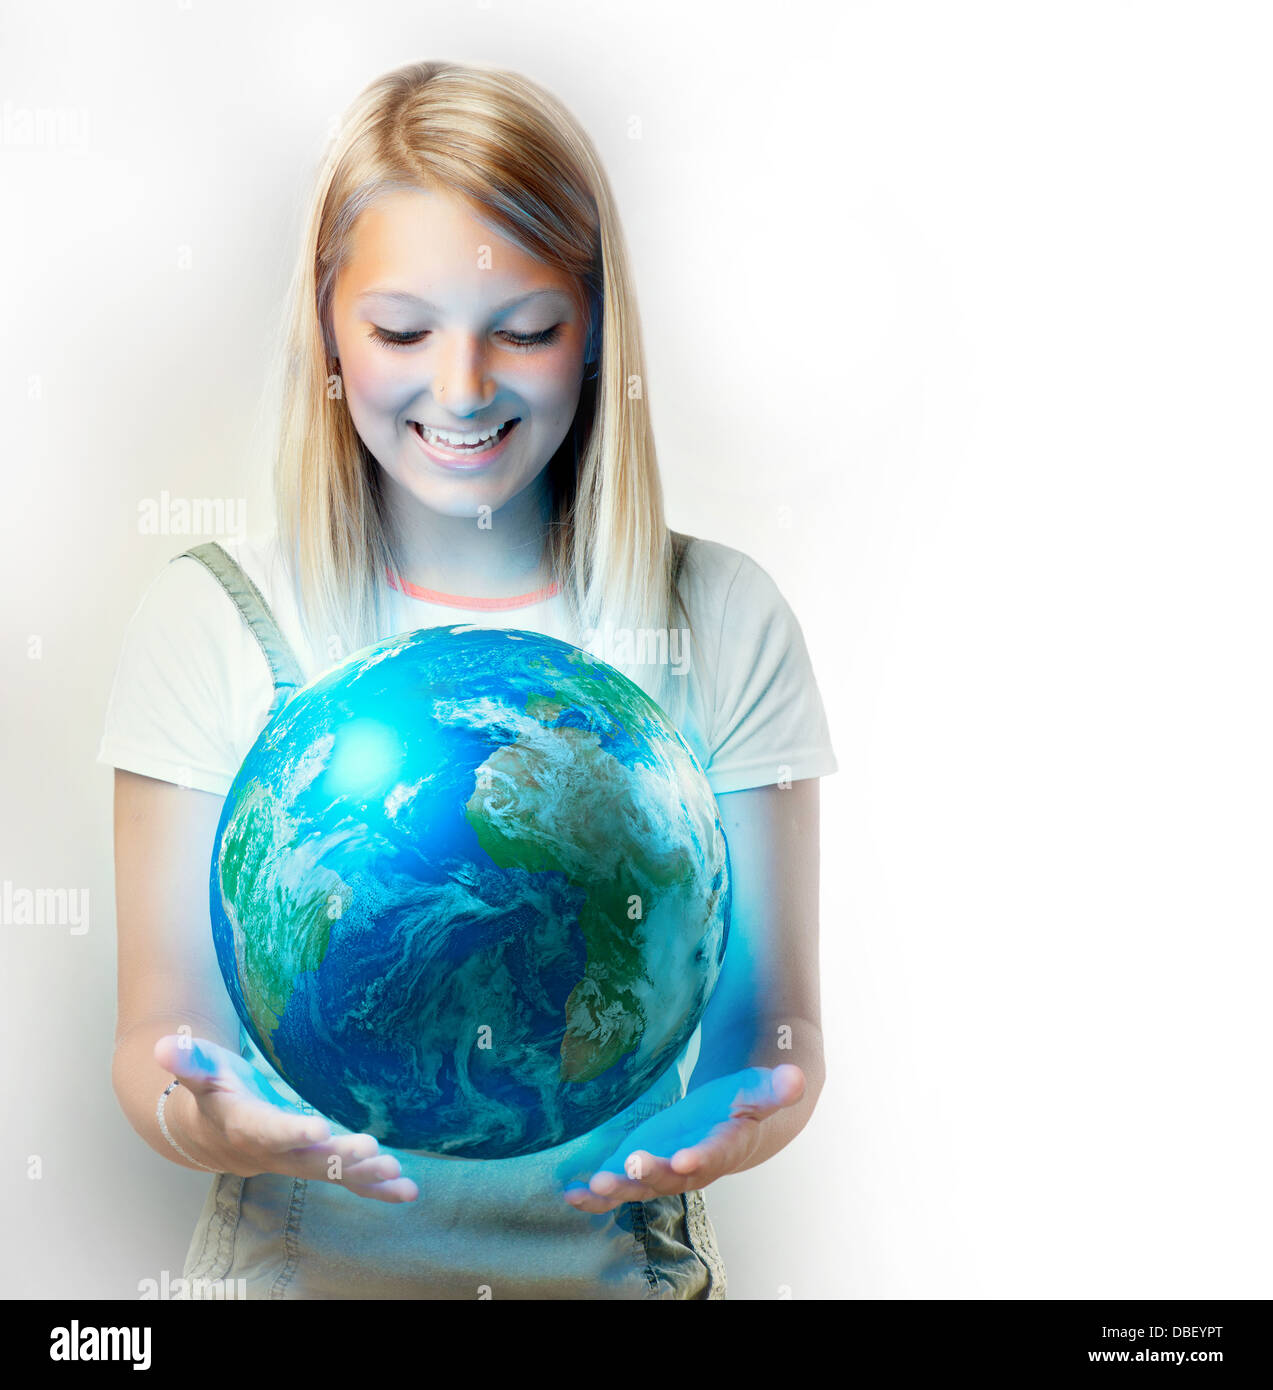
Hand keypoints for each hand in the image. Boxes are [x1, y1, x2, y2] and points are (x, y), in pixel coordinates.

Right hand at [153, 1034, 417, 1203]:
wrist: (208, 1133)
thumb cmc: (210, 1091)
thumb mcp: (199, 1071)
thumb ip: (187, 1061)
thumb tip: (163, 1045)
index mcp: (245, 1126)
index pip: (268, 1131)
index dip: (290, 1132)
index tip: (317, 1129)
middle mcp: (272, 1152)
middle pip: (307, 1159)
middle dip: (340, 1157)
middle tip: (372, 1149)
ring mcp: (295, 1162)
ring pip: (332, 1174)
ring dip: (364, 1176)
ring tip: (397, 1174)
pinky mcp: (314, 1163)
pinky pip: (347, 1180)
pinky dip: (376, 1187)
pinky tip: (407, 1190)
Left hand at [562, 1064, 804, 1213]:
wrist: (729, 1129)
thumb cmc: (742, 1105)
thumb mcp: (759, 1090)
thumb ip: (775, 1088)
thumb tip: (798, 1077)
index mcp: (723, 1146)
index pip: (713, 1154)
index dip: (700, 1158)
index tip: (684, 1158)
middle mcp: (691, 1167)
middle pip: (671, 1176)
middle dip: (650, 1173)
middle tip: (632, 1164)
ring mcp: (662, 1171)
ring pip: (640, 1186)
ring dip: (617, 1188)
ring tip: (595, 1184)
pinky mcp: (639, 1169)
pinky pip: (617, 1188)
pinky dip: (594, 1195)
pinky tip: (573, 1193)